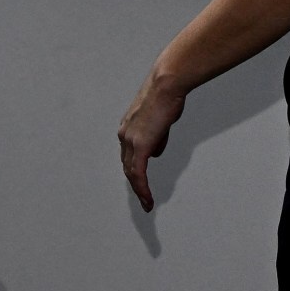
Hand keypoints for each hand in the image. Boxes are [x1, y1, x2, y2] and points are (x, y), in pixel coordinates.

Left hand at [117, 70, 185, 211]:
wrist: (165, 86)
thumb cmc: (165, 99)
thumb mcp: (158, 122)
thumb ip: (154, 138)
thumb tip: (154, 153)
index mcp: (127, 128)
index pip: (127, 155)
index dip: (133, 171)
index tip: (140, 185)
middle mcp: (124, 134)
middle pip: (127, 166)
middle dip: (135, 185)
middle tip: (144, 200)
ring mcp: (130, 139)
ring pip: (131, 172)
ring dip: (139, 190)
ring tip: (147, 204)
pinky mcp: (140, 145)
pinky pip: (138, 173)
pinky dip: (142, 188)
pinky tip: (148, 199)